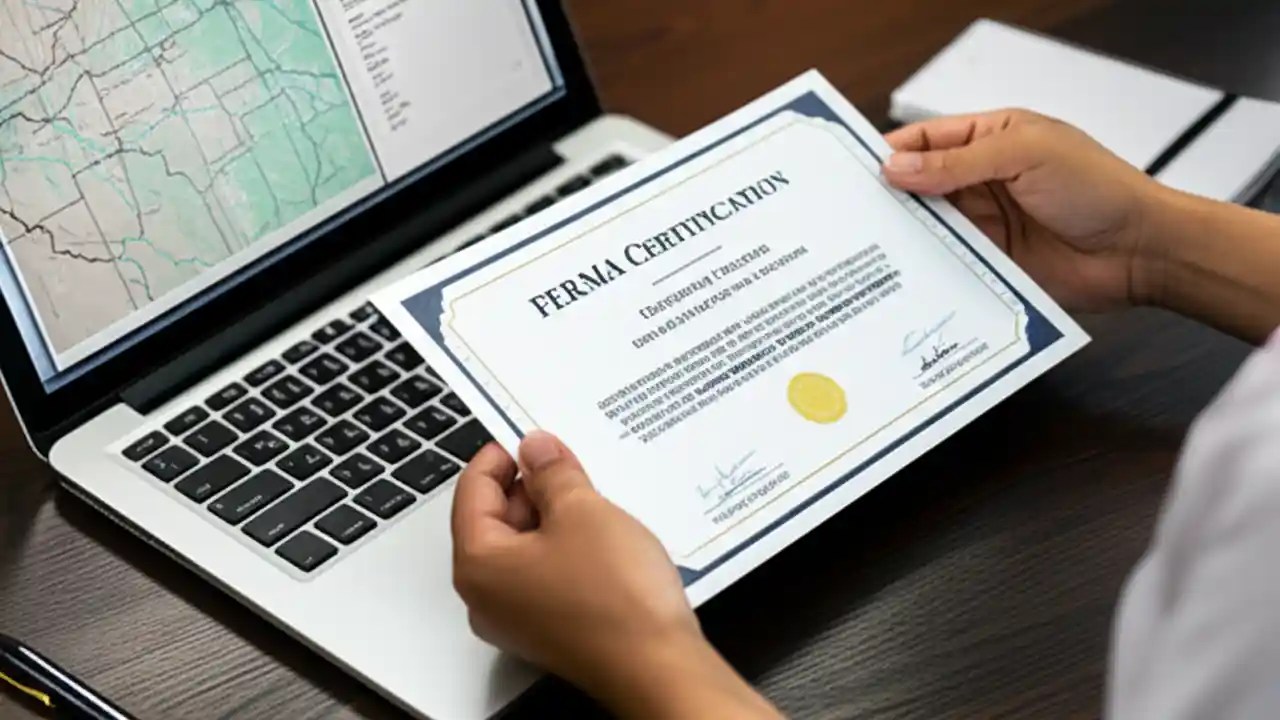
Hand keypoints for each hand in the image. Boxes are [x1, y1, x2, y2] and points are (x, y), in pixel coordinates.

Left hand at [452, 431, 779, 718]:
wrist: (658, 667)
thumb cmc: (616, 599)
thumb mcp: (583, 511)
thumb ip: (552, 473)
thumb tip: (535, 449)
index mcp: (478, 564)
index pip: (472, 490)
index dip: (501, 455)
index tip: (531, 436)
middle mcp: (486, 597)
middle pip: (492, 520)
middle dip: (529, 485)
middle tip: (567, 459)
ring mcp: (516, 618)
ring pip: (521, 547)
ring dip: (550, 515)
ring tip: (589, 494)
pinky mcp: (548, 629)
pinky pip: (543, 574)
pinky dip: (563, 546)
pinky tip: (598, 533)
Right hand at [882, 109, 1167, 311]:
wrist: (1140, 251)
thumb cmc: (1098, 189)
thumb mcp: (1025, 156)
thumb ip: (957, 163)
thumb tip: (897, 166)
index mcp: (992, 139)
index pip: (928, 139)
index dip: (892, 150)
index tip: (856, 168)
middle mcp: (984, 179)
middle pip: (921, 184)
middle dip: (890, 195)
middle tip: (853, 210)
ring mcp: (986, 222)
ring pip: (930, 225)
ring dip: (906, 233)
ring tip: (868, 242)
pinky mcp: (990, 262)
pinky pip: (948, 262)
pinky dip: (926, 265)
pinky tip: (903, 270)